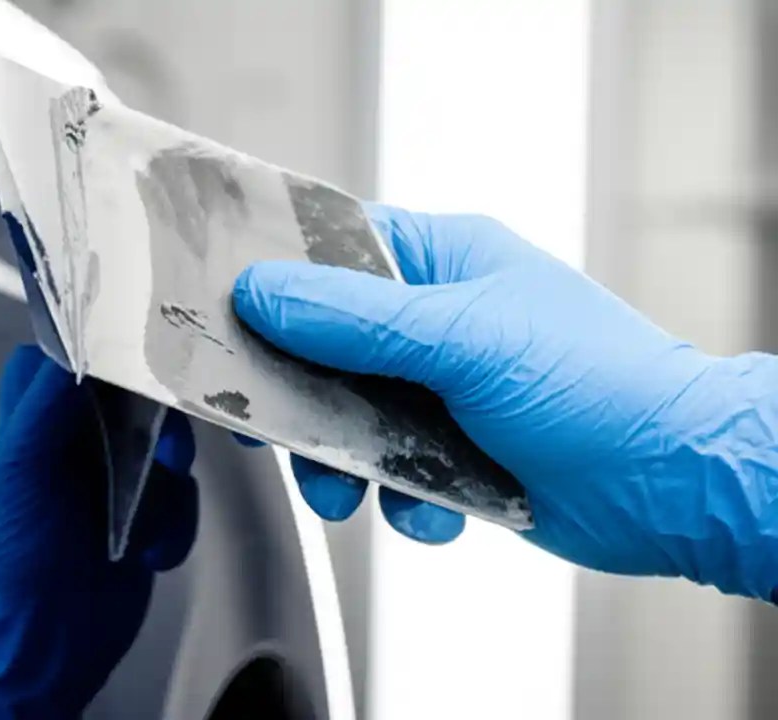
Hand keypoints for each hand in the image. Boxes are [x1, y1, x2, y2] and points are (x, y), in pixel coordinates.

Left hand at [0, 346, 197, 717]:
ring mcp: (116, 459)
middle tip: (166, 457)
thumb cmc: (21, 557)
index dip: (118, 342)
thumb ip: (45, 405)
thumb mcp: (22, 471)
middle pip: (141, 382)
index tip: (149, 357)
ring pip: (173, 436)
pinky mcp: (148, 499)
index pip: (83, 338)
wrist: (54, 640)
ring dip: (166, 487)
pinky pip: (185, 489)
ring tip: (145, 526)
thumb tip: (78, 344)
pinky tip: (146, 552)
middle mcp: (78, 422)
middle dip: (161, 425)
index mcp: (36, 403)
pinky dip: (174, 524)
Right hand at [232, 203, 777, 600]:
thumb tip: (262, 290)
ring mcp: (444, 389)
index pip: (330, 251)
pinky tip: (435, 511)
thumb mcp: (463, 339)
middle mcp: (436, 321)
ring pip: (348, 421)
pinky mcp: (456, 453)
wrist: (678, 486)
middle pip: (323, 348)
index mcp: (441, 262)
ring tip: (356, 494)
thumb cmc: (600, 385)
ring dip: (345, 465)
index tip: (228, 321)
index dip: (274, 284)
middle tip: (273, 428)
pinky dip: (401, 501)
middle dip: (302, 400)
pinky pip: (391, 474)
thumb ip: (353, 319)